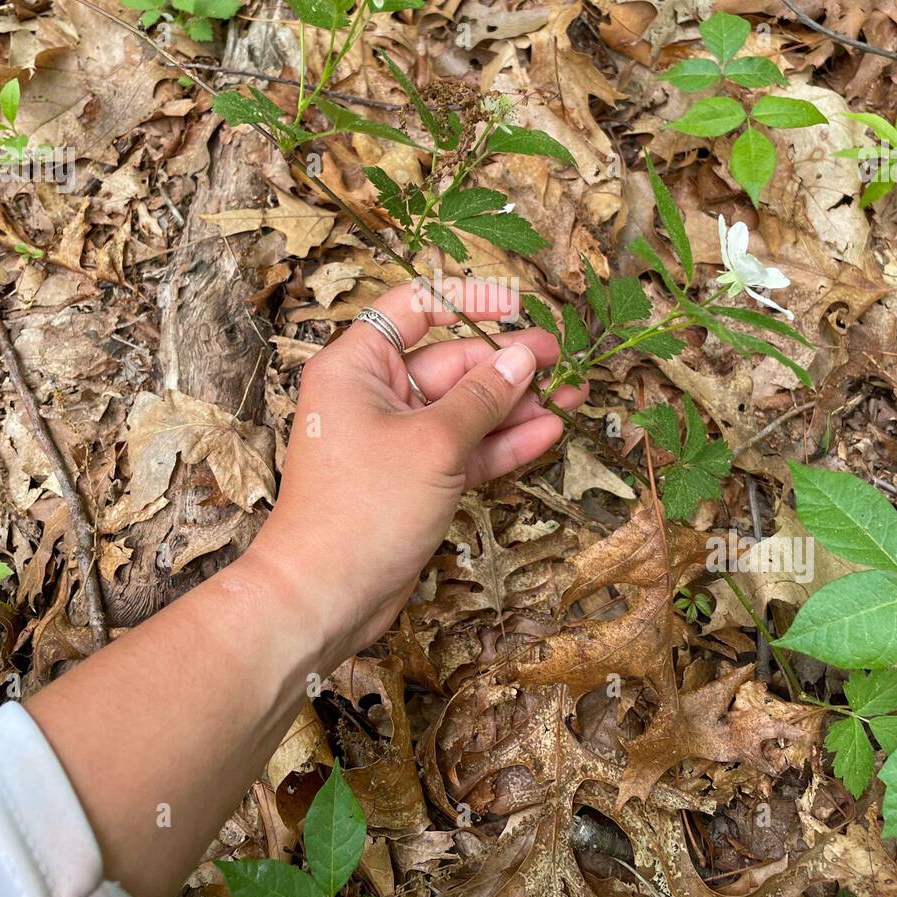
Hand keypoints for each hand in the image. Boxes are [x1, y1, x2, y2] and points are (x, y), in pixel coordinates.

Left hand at [249, 277, 586, 665]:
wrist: (324, 596)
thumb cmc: (359, 510)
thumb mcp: (433, 443)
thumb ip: (483, 398)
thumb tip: (522, 359)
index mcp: (357, 365)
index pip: (415, 307)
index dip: (468, 300)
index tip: (516, 305)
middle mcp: (374, 395)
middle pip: (451, 361)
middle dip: (507, 363)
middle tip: (562, 361)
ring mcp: (396, 439)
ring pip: (465, 408)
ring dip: (516, 404)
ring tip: (571, 397)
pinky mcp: (414, 479)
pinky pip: (465, 448)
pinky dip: (501, 443)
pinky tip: (546, 432)